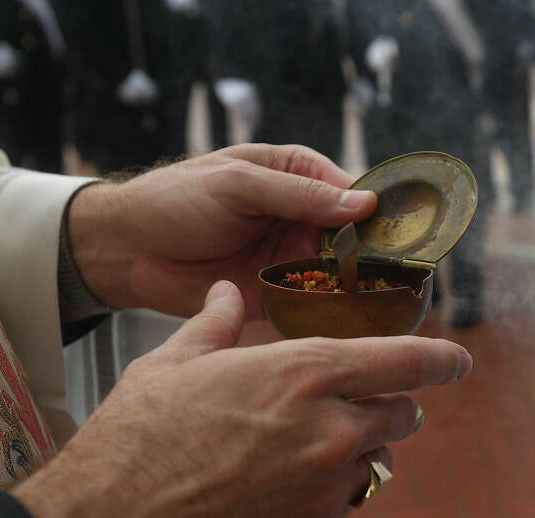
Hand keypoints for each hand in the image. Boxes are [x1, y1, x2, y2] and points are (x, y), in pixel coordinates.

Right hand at [13, 281, 472, 517]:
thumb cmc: (132, 444)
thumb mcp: (169, 367)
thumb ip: (216, 327)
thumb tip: (230, 295)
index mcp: (303, 374)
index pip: (405, 361)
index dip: (441, 359)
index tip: (459, 360)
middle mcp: (330, 430)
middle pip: (402, 413)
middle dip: (391, 406)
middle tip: (362, 403)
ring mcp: (326, 489)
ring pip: (376, 463)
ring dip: (357, 453)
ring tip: (301, 451)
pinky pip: (343, 505)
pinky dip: (328, 493)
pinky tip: (278, 491)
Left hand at [67, 144, 378, 320]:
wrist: (127, 251)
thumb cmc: (175, 200)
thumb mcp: (237, 185)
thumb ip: (297, 195)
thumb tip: (362, 204)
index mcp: (298, 176)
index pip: (353, 191)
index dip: (381, 211)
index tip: (407, 232)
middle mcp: (304, 218)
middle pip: (358, 236)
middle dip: (379, 254)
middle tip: (408, 276)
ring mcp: (295, 258)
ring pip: (345, 273)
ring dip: (364, 286)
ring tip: (394, 303)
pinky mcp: (281, 295)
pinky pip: (318, 303)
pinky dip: (337, 313)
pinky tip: (359, 324)